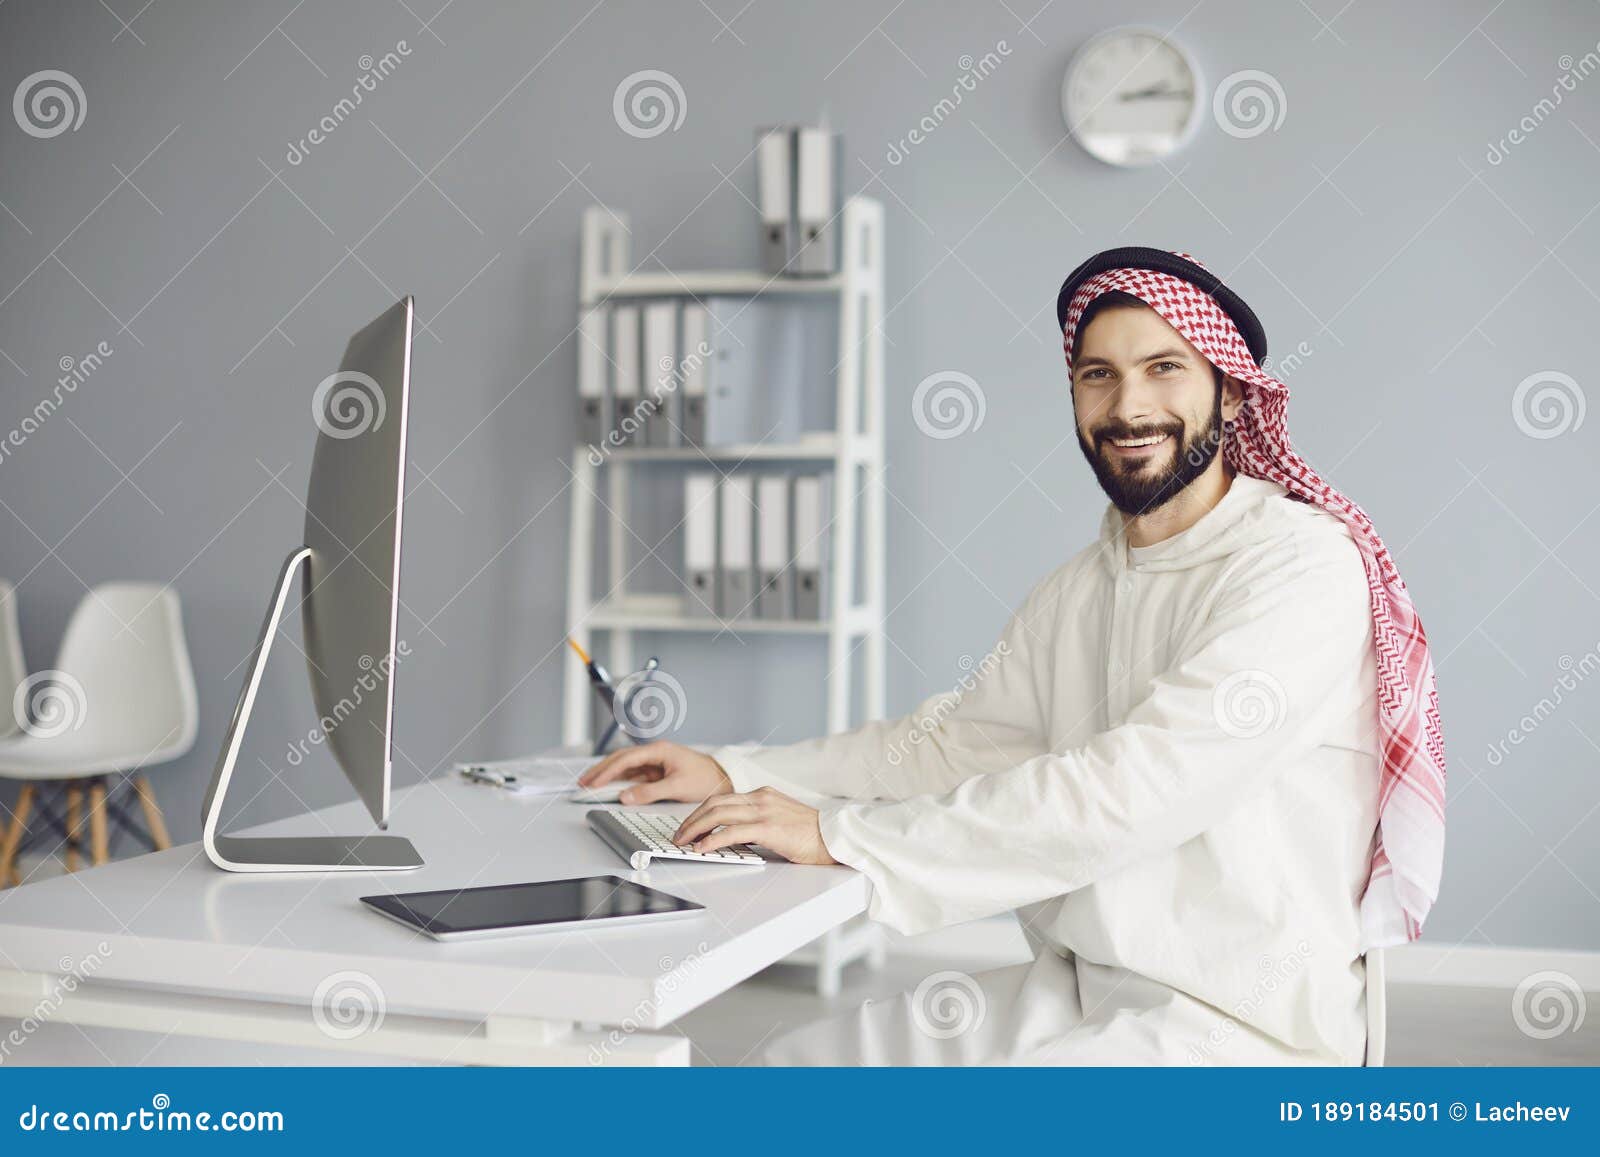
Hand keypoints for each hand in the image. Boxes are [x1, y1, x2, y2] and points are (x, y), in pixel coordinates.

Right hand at [577, 741, 731, 804]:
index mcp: (658, 751)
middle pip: (620, 759)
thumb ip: (650, 792)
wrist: (721, 778)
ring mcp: (654, 762)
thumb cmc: (704, 778)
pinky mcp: (656, 771)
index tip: (593, 782)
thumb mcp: (677, 786)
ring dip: (607, 775)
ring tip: (589, 784)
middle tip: (582, 783)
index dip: (607, 771)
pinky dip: (618, 780)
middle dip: (600, 770)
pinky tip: (607, 787)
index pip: (626, 759)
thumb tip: (625, 797)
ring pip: (624, 766)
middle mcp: (653, 753)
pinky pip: (632, 775)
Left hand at [673, 786, 838, 865]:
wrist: (835, 837)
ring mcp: (764, 811)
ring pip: (718, 814)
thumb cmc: (811, 834)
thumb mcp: (780, 819)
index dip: (700, 811)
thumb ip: (758, 821)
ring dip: (695, 828)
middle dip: (691, 819)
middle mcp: (760, 798)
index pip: (722, 798)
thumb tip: (733, 835)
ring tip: (683, 841)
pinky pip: (732, 832)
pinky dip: (712, 839)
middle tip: (679, 835)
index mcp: (763, 794)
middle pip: (714, 803)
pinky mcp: (769, 828)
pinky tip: (702, 848)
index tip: (689, 825)